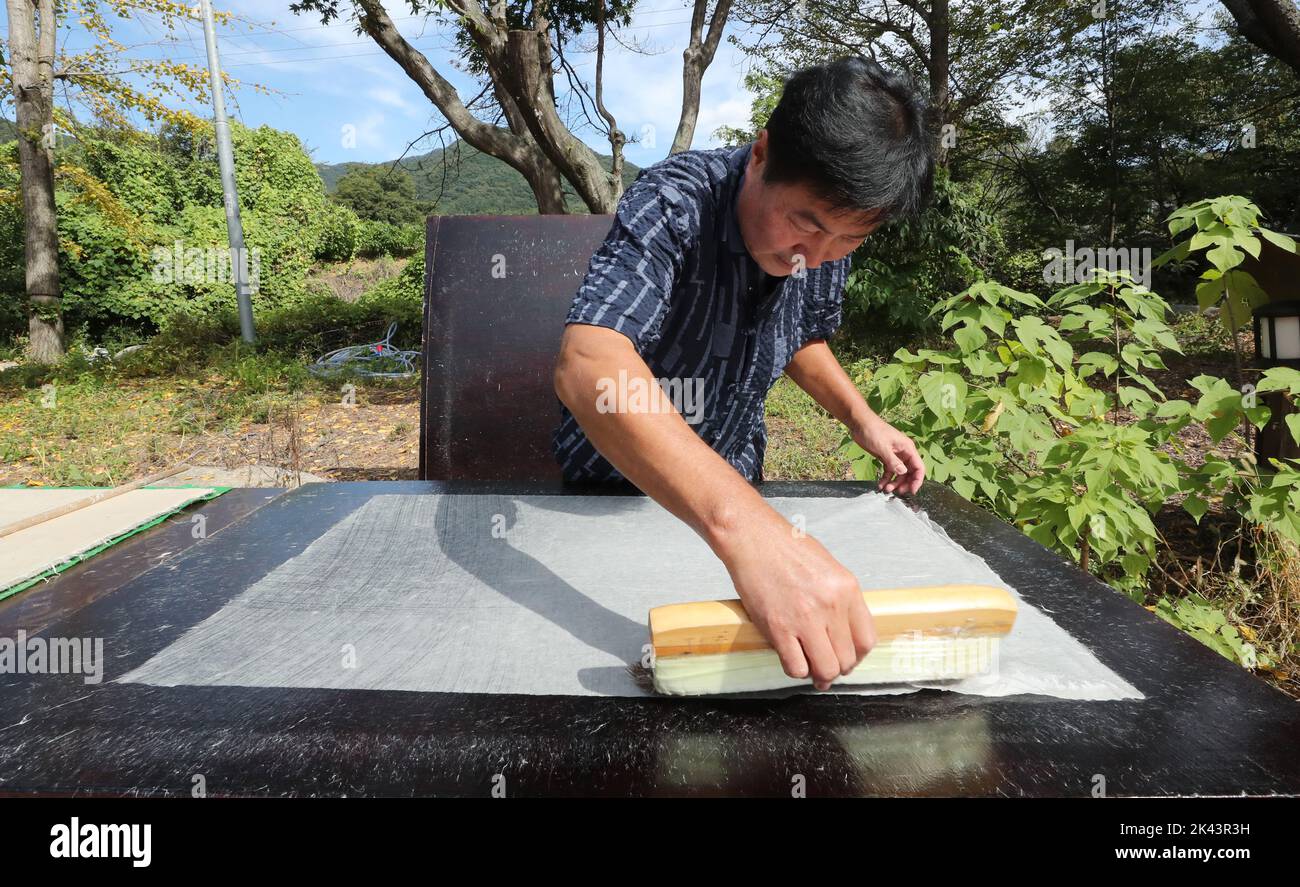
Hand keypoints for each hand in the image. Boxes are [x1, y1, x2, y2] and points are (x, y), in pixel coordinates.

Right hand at [716, 510, 876, 690]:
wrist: (752, 538)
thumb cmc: (785, 548)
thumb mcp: (828, 567)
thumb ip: (840, 598)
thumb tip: (843, 630)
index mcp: (847, 588)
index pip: (866, 639)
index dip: (857, 656)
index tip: (848, 658)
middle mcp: (830, 605)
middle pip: (847, 659)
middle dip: (838, 669)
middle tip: (827, 667)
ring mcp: (804, 618)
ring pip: (825, 669)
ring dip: (819, 675)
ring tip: (811, 670)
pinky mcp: (778, 628)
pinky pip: (795, 667)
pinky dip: (796, 670)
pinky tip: (792, 659)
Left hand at [854, 415, 924, 495]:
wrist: (860, 424)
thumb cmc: (873, 431)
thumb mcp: (883, 447)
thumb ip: (893, 461)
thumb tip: (903, 473)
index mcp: (908, 448)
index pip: (919, 467)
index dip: (917, 480)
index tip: (912, 491)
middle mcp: (904, 453)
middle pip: (910, 472)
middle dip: (904, 484)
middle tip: (896, 492)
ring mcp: (895, 456)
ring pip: (899, 473)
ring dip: (894, 483)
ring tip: (885, 490)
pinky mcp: (886, 457)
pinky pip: (889, 471)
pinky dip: (886, 478)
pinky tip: (880, 484)